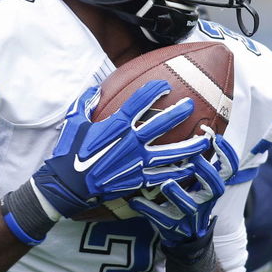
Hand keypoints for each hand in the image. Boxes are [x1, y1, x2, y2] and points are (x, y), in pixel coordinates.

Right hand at [32, 80, 210, 217]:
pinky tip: (192, 168)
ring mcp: (136, 162)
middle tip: (191, 105)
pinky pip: (163, 175)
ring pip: (170, 152)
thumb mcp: (73, 121)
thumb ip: (86, 103)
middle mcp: (130, 142)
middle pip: (162, 124)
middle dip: (179, 112)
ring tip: (205, 140)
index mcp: (116, 125)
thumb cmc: (68, 151)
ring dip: (190, 146)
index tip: (165, 86)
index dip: (155, 90)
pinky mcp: (137, 180)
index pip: (140, 101)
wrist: (66, 185)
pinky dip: (178, 172)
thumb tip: (95, 89)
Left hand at [129, 136, 239, 245]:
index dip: (227, 155)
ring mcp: (190, 216)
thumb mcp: (198, 181)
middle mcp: (206, 200)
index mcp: (212, 186)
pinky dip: (148, 209)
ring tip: (167, 184)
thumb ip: (197, 159)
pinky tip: (135, 200)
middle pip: (216, 187)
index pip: (229, 169)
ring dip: (178, 194)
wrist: (184, 236)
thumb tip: (194, 126)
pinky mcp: (172, 227)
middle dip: (207, 173)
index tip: (216, 137)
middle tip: (195, 158)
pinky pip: (160, 219)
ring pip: (188, 206)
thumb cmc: (189, 197)